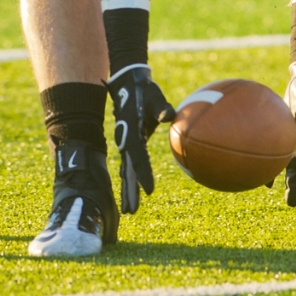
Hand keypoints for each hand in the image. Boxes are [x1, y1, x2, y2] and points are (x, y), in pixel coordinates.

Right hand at [106, 64, 174, 213]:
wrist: (129, 84)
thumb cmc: (145, 90)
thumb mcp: (155, 97)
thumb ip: (162, 107)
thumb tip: (170, 114)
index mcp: (132, 132)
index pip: (139, 158)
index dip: (144, 175)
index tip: (149, 191)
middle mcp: (126, 141)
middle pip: (128, 171)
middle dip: (129, 191)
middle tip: (131, 211)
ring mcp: (126, 143)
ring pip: (127, 171)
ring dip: (128, 189)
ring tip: (129, 209)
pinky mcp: (129, 143)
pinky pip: (130, 165)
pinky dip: (131, 178)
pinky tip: (134, 190)